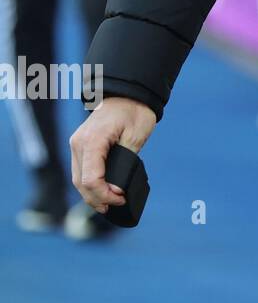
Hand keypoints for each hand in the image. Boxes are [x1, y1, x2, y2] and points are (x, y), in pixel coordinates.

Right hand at [70, 97, 156, 214]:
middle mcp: (78, 143)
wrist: (128, 94)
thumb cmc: (135, 112)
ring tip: (107, 206)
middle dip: (96, 199)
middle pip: (81, 182)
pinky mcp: (80, 145)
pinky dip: (88, 184)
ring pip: (77, 178)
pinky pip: (80, 170)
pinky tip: (99, 193)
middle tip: (114, 208)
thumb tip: (118, 188)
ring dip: (90, 194)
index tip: (121, 199)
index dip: (105, 194)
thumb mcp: (136, 137)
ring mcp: (77, 144)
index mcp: (93, 141)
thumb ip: (125, 162)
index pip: (91, 178)